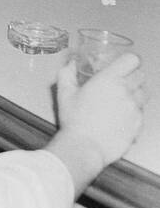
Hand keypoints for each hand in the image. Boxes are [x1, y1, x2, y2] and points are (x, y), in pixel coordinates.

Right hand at [55, 54, 145, 168]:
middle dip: (132, 76)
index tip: (123, 64)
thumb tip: (70, 64)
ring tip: (122, 100)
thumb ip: (67, 73)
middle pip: (141, 76)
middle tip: (120, 82)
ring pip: (144, 94)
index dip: (129, 60)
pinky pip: (141, 112)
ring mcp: (135, 109)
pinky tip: (120, 117)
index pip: (132, 60)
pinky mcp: (139, 124)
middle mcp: (126, 92)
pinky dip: (134, 112)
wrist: (86, 147)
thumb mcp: (64, 93)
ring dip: (136, 93)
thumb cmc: (74, 120)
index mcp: (109, 80)